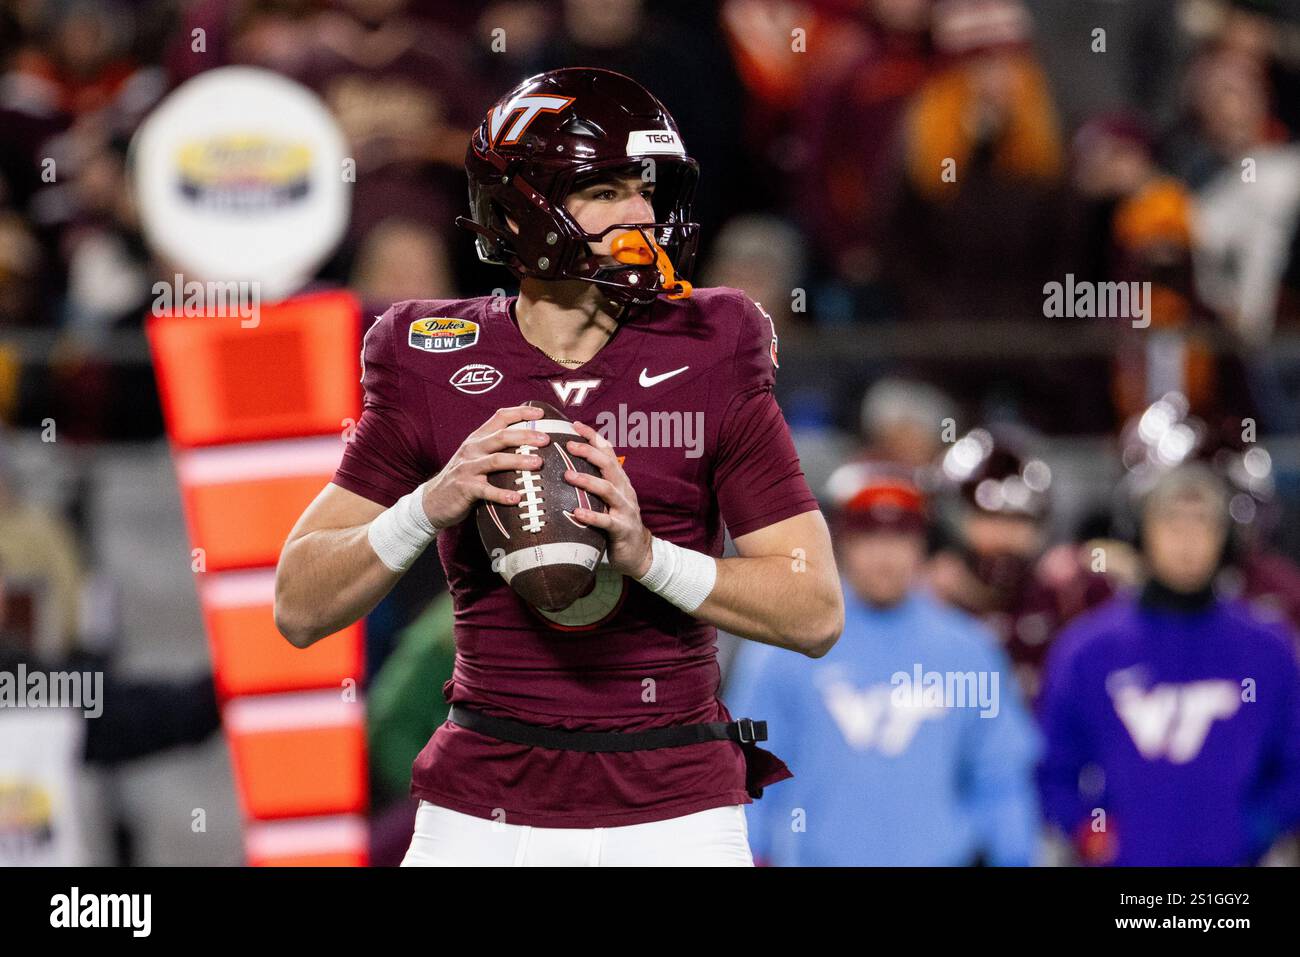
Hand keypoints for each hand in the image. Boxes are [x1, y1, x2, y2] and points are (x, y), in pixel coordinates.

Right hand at [419, 405, 550, 527]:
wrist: (433, 501)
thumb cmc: (463, 478)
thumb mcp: (476, 457)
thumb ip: (497, 449)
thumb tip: (530, 444)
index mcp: (477, 439)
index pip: (500, 417)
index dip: (521, 412)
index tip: (541, 413)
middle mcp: (472, 449)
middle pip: (501, 436)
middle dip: (525, 436)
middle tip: (546, 439)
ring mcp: (467, 468)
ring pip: (495, 460)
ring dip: (518, 461)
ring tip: (537, 464)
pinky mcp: (465, 488)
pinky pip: (485, 490)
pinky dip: (501, 494)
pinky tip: (516, 498)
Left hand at [563, 420, 652, 578]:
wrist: (638, 552)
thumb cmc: (616, 522)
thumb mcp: (607, 499)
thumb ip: (594, 483)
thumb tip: (563, 466)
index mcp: (619, 480)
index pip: (607, 452)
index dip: (593, 437)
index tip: (574, 424)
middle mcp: (624, 490)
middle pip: (608, 465)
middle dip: (589, 452)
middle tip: (568, 445)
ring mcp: (625, 509)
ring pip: (607, 489)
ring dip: (587, 481)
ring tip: (567, 476)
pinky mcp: (622, 529)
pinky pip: (606, 521)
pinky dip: (592, 515)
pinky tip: (576, 512)